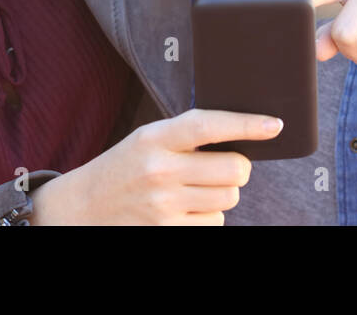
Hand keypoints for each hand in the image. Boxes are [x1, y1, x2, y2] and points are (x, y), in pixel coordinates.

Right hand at [31, 109, 281, 224]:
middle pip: (234, 169)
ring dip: (221, 196)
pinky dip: (209, 219)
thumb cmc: (125, 168)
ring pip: (229, 199)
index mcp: (154, 138)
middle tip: (222, 168)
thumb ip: (186, 136)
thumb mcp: (146, 140)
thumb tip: (243, 137)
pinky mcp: (166, 232)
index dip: (246, 124)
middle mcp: (159, 170)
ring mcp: (163, 206)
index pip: (208, 125)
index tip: (275, 124)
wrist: (81, 208)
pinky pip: (215, 225)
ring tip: (193, 191)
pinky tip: (186, 211)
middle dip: (237, 169)